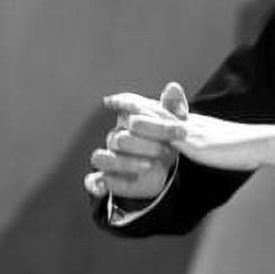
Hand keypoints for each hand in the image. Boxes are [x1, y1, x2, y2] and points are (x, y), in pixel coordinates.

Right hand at [84, 81, 188, 203]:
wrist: (164, 170)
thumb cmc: (165, 142)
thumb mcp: (173, 126)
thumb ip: (172, 108)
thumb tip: (173, 86)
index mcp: (127, 122)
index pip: (133, 117)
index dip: (156, 125)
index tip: (180, 130)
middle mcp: (114, 139)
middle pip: (120, 139)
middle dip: (144, 145)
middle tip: (167, 150)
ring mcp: (109, 159)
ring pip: (103, 158)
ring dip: (125, 163)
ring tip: (148, 166)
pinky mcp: (108, 180)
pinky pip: (94, 181)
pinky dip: (96, 184)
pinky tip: (103, 187)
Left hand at [95, 89, 266, 176]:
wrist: (259, 144)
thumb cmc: (240, 147)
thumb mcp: (214, 142)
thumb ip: (197, 140)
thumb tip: (189, 145)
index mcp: (190, 123)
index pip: (161, 109)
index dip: (140, 104)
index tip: (121, 101)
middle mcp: (187, 122)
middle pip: (154, 107)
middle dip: (129, 102)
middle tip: (108, 99)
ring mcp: (189, 131)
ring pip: (155, 117)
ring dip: (133, 112)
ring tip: (114, 106)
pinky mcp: (194, 142)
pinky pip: (165, 134)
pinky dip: (146, 128)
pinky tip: (131, 126)